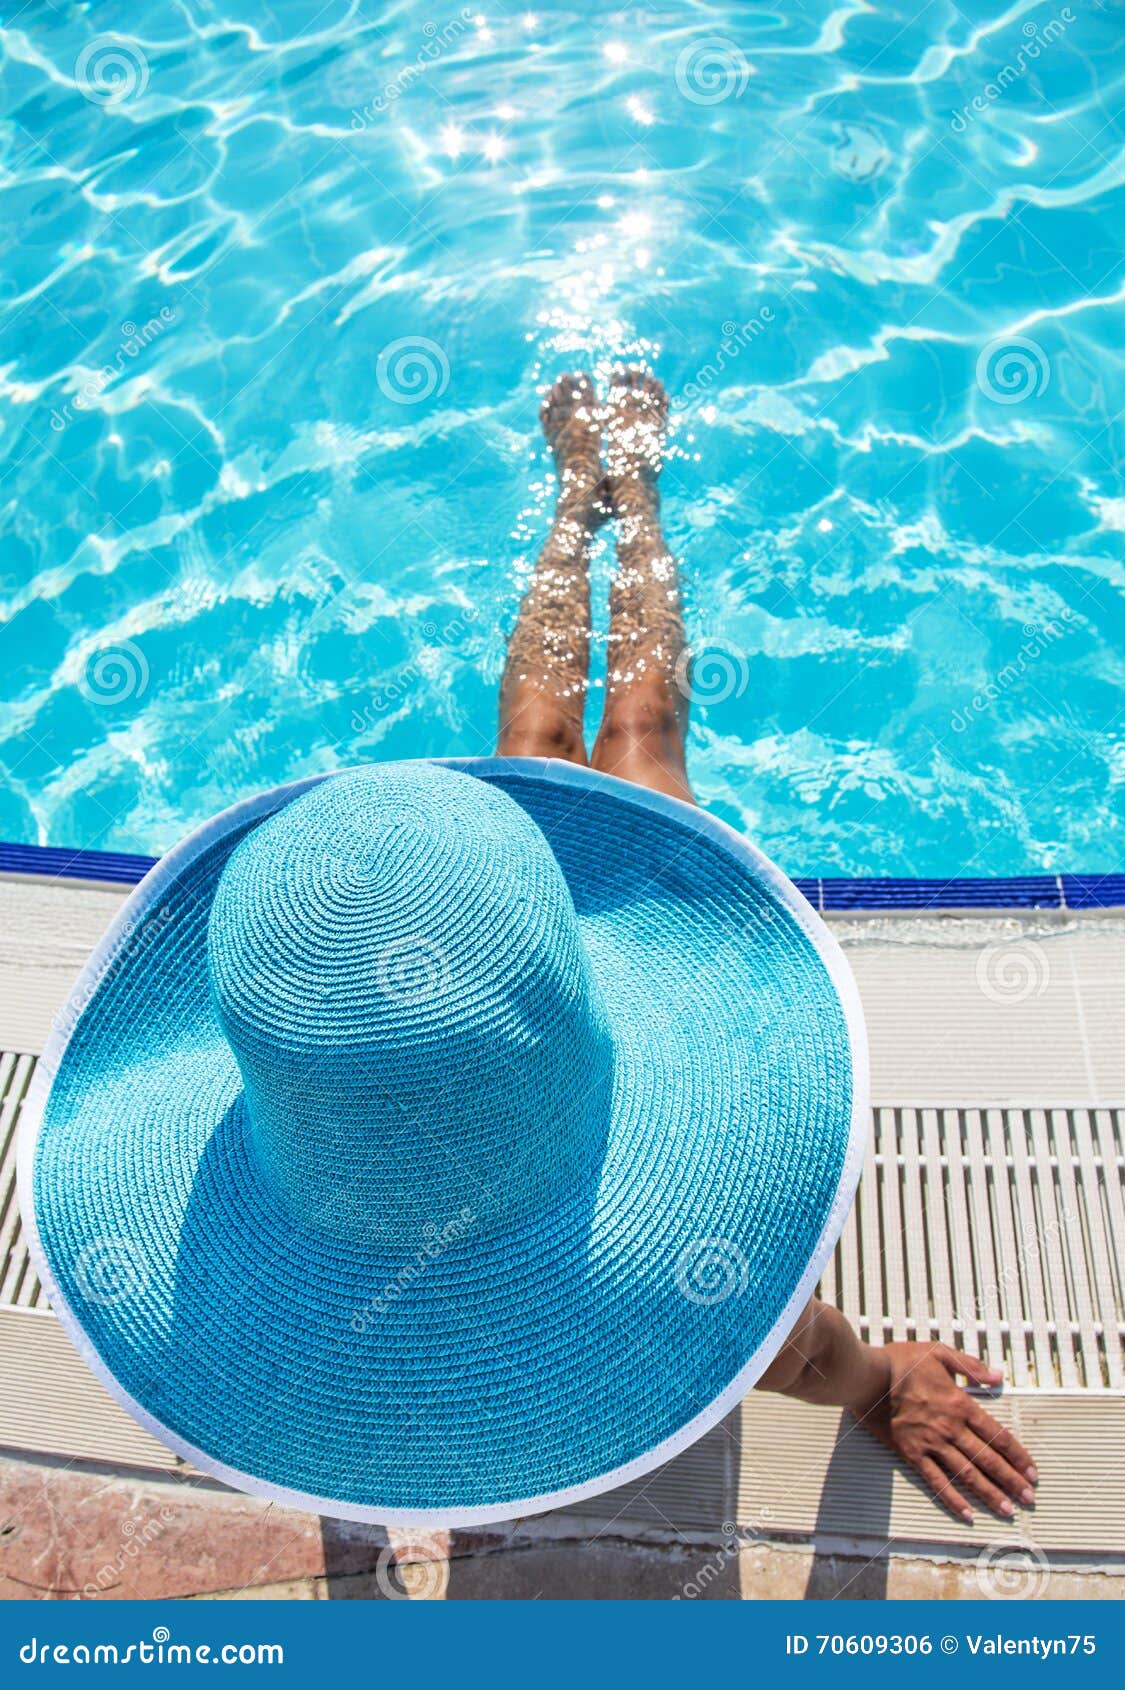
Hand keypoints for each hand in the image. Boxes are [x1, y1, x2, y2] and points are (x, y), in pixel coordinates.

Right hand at [852, 1342, 1037, 1522]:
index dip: (1018, 1456)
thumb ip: (971, 1366)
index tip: (1032, 1471)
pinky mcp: (912, 1453)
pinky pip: (936, 1481)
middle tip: (1029, 1498)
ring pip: (967, 1474)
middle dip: (1011, 1480)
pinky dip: (953, 1499)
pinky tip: (967, 1513)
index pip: (997, 1436)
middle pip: (987, 1459)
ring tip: (1007, 1509)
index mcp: (960, 1404)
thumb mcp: (940, 1352)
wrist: (869, 1376)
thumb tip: (1000, 1376)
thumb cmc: (903, 1361)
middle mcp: (950, 1428)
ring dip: (990, 1494)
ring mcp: (931, 1443)